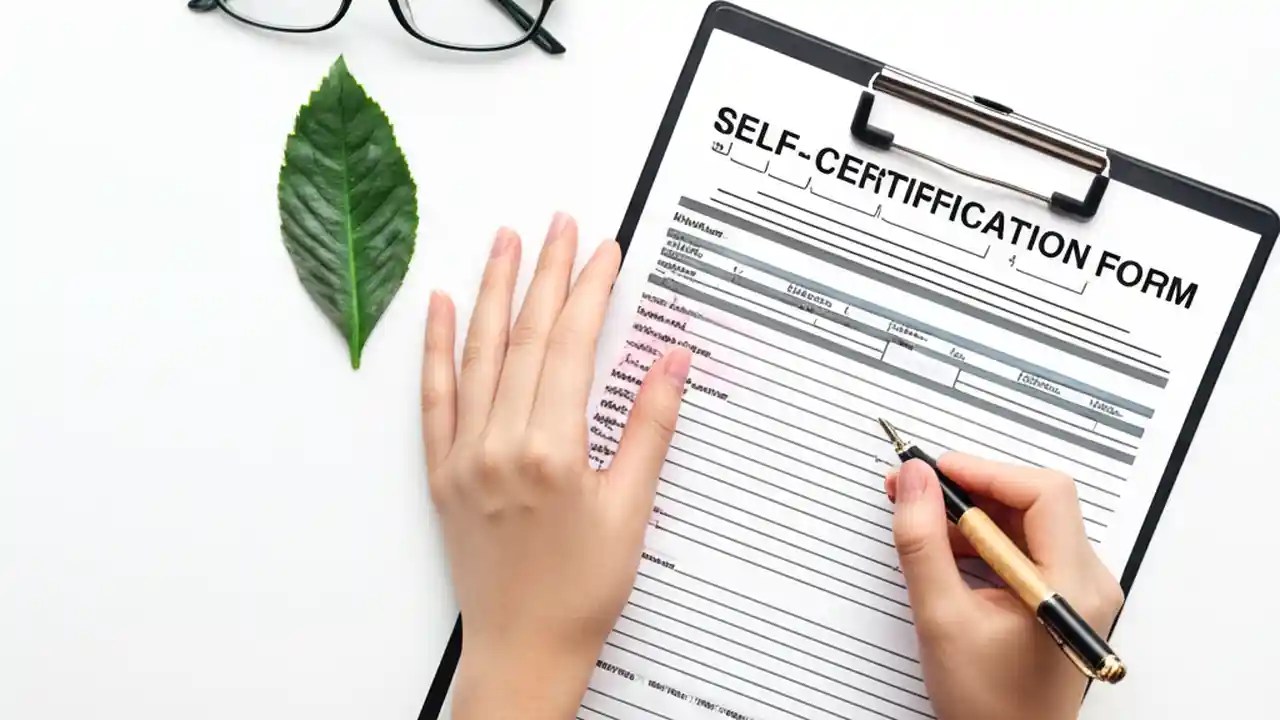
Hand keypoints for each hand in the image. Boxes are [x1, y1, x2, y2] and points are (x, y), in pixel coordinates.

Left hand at [421, 214, 691, 719]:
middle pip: (525, 336)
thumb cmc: (580, 592)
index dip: (588, 289)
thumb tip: (670, 362)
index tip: (602, 253)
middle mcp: (499, 445)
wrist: (525, 649)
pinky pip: (435, 396)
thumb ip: (650, 426)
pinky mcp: (442, 473)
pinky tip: (445, 309)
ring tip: (505, 244)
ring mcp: (464, 456)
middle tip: (559, 227)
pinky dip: (439, 348)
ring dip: (494, 292)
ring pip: (478, 354)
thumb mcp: (631, 508)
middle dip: (545, 274)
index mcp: (551, 450)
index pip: (570, 344)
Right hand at [885, 454, 1124, 719]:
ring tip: (923, 521)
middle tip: (918, 489)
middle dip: (972, 488)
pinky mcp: (1056, 595)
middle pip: (1034, 501)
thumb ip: (923, 543)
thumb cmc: (989, 706)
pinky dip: (981, 538)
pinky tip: (944, 549)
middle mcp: (1085, 580)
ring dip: (972, 514)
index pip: (1043, 493)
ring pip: (1025, 521)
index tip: (937, 471)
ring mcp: (1073, 588)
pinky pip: (1021, 545)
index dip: (985, 471)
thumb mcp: (941, 618)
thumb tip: (913, 483)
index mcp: (1071, 584)